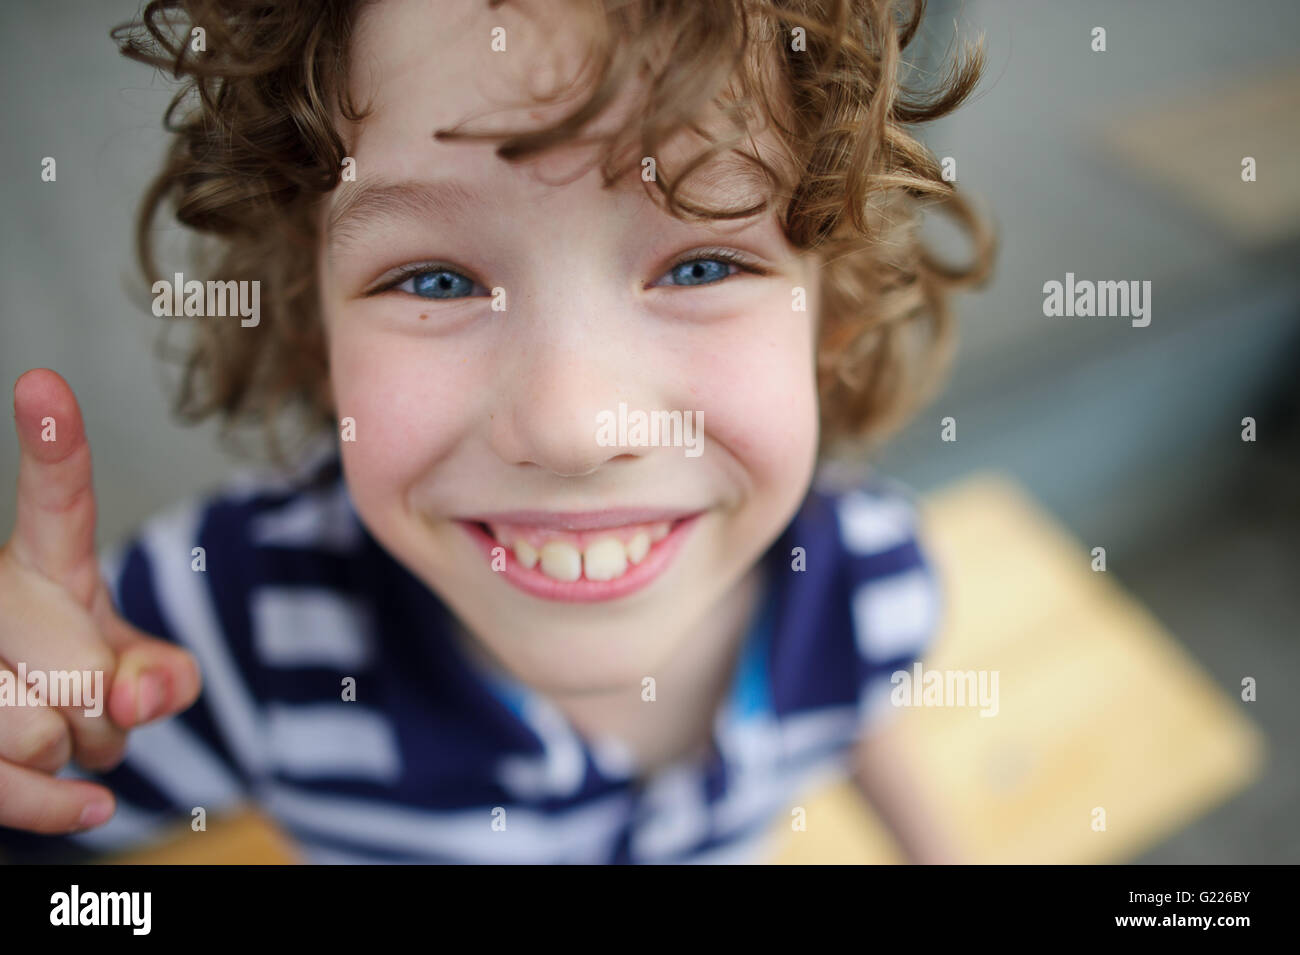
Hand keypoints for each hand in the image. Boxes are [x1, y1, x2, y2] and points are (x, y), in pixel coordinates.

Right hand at [0, 369, 200, 833]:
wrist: (19, 725)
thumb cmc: (78, 677)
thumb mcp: (133, 663)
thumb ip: (162, 671)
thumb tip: (144, 693)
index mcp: (41, 564)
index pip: (57, 503)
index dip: (54, 445)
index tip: (45, 384)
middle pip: (78, 668)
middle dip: (111, 708)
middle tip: (90, 700)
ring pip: (39, 732)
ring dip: (79, 755)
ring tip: (59, 731)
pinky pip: (10, 790)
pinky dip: (56, 807)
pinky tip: (88, 807)